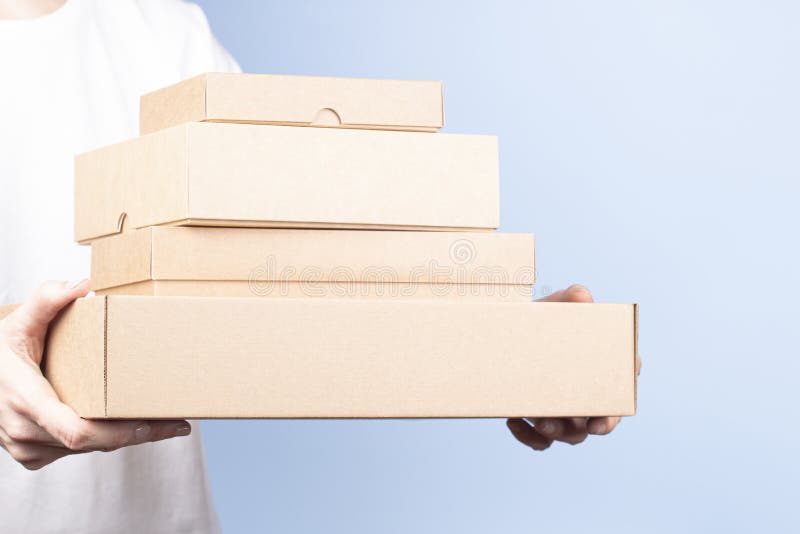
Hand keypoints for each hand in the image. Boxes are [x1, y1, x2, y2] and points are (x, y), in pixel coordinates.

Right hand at [0, 280, 191, 469]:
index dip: (121, 433)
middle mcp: (25, 431)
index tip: (155, 423)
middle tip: (177, 424)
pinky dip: (104, 439)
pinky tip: (128, 424)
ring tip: (163, 422)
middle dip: (138, 434)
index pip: (78, 432)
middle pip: (93, 443)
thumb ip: (45, 300)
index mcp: (25, 401)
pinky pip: (76, 451)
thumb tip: (81, 284)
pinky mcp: (34, 455)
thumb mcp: (17, 323)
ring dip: (124, 437)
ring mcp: (28, 448)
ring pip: (87, 449)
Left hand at [506, 284, 641, 450]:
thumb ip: (569, 298)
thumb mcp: (554, 307)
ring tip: (542, 423)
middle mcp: (587, 393)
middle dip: (603, 424)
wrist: (503, 337)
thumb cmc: (540, 322)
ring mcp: (565, 411)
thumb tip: (582, 296)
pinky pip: (541, 442)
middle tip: (594, 426)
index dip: (628, 386)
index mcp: (600, 365)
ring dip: (561, 433)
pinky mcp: (539, 422)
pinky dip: (529, 437)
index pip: (625, 376)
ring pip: (573, 434)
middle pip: (605, 416)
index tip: (623, 390)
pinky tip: (514, 421)